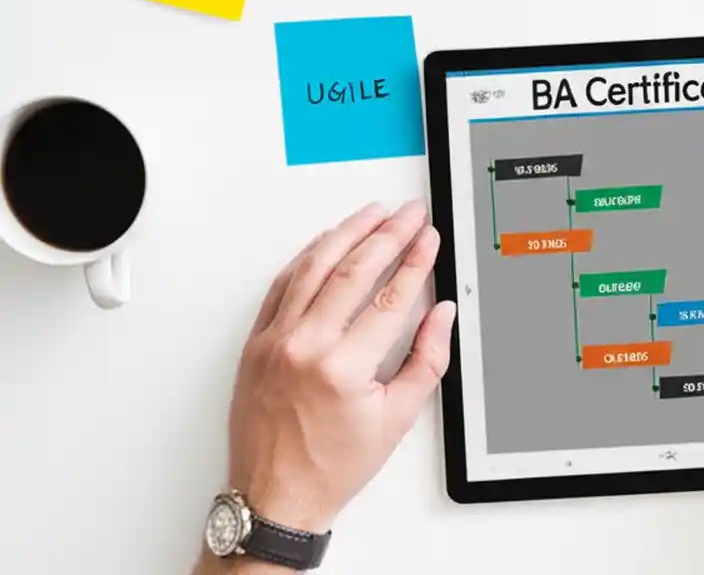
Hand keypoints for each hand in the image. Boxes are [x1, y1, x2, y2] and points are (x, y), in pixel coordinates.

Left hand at [227, 201, 455, 532]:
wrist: (275, 495)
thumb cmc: (332, 465)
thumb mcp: (397, 419)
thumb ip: (427, 360)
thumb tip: (441, 315)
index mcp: (344, 368)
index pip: (391, 297)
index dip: (416, 260)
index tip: (430, 238)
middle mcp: (304, 347)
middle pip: (353, 270)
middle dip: (388, 234)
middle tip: (410, 213)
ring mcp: (274, 341)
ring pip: (314, 267)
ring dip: (347, 233)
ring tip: (373, 213)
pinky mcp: (255, 342)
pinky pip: (283, 284)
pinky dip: (308, 257)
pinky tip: (328, 242)